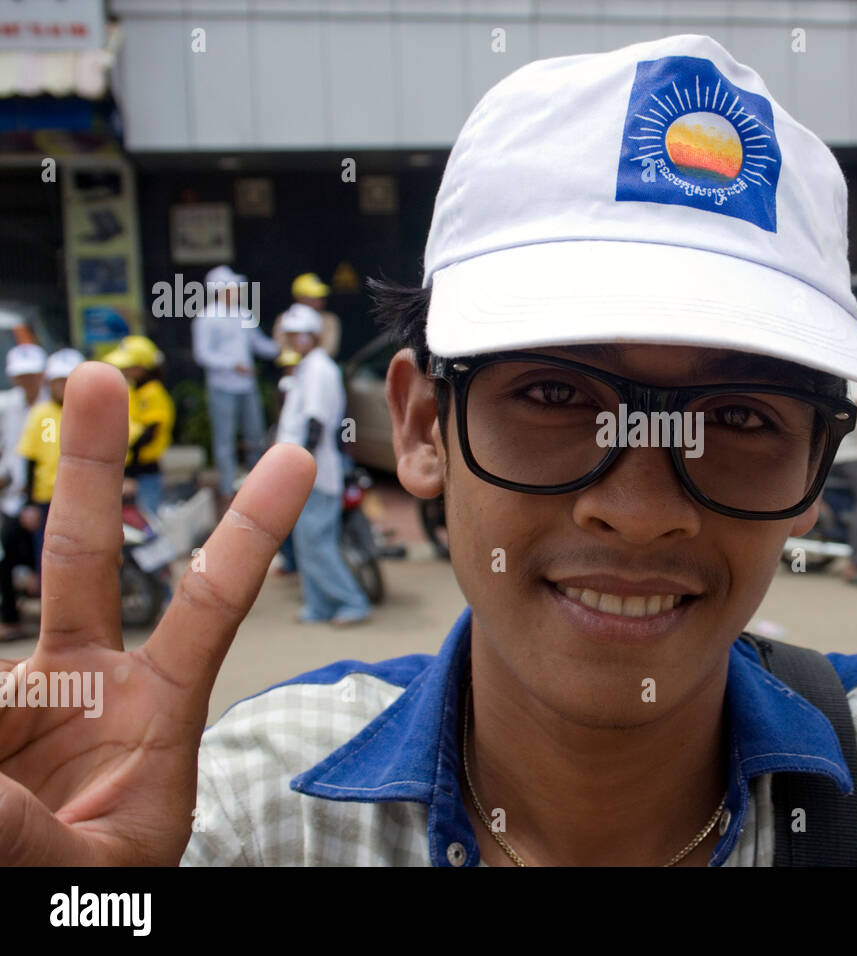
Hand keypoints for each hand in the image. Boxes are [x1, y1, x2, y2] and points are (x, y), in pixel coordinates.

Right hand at [0, 362, 313, 863]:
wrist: (38, 907)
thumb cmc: (95, 890)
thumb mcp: (92, 873)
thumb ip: (34, 834)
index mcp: (154, 711)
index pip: (210, 605)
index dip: (251, 530)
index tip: (298, 458)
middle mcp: (83, 682)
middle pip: (84, 559)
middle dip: (89, 466)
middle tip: (95, 377)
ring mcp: (20, 691)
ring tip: (18, 786)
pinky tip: (0, 770)